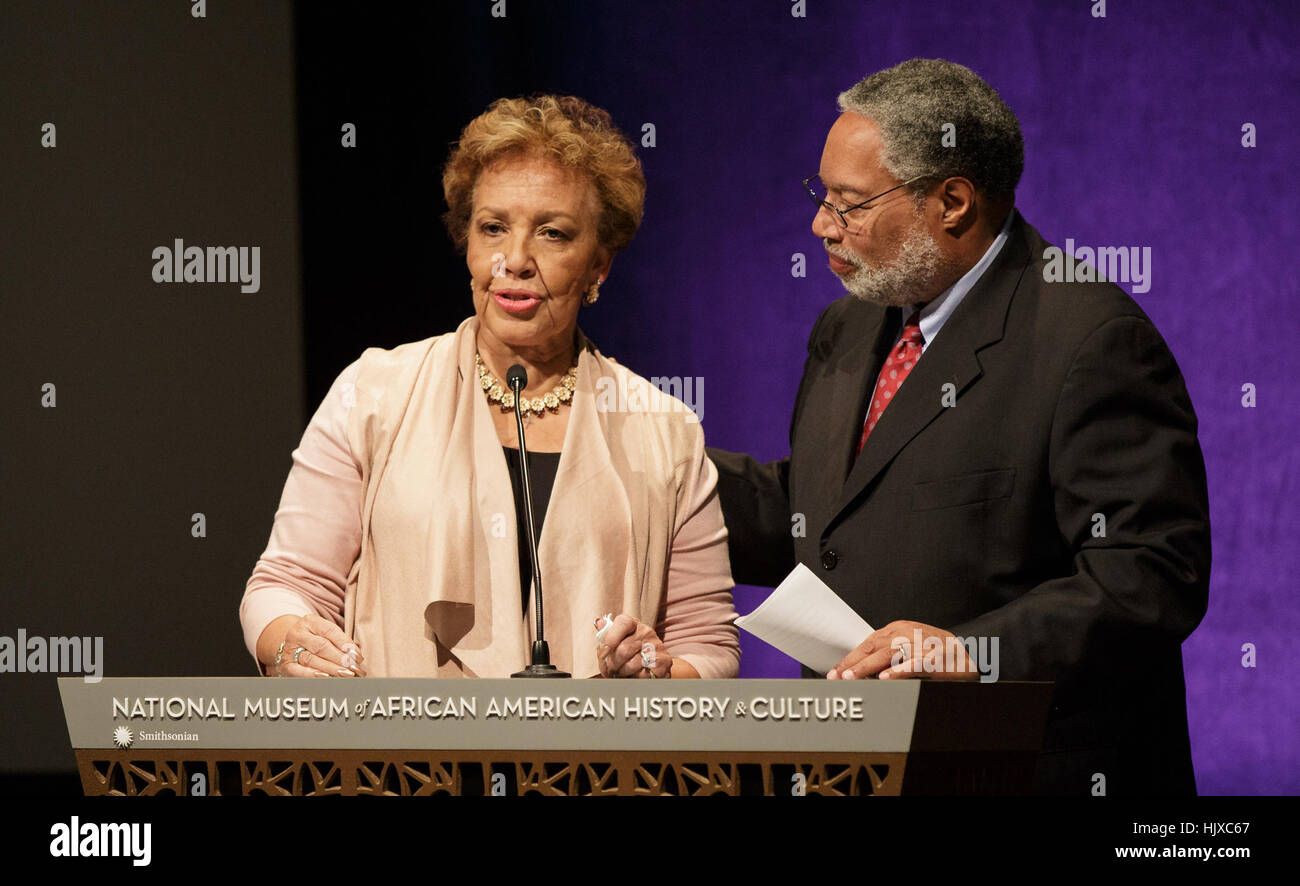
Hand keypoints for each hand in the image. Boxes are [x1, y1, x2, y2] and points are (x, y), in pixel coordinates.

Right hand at [272, 614, 366, 676]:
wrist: (290, 646)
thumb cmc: (315, 639)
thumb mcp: (325, 633)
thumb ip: (341, 641)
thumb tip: (357, 653)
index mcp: (310, 621)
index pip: (330, 631)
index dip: (346, 644)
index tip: (358, 656)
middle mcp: (298, 634)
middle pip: (321, 646)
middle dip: (341, 659)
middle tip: (355, 668)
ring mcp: (290, 650)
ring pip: (312, 659)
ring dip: (332, 668)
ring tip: (347, 674)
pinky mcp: (286, 665)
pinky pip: (299, 671)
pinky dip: (313, 675)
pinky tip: (327, 677)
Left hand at [594, 614, 671, 678]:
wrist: (654, 666)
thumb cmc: (630, 654)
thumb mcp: (617, 643)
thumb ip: (606, 635)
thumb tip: (598, 623)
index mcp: (633, 624)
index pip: (622, 623)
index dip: (610, 637)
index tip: (604, 650)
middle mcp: (646, 632)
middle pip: (622, 650)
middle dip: (612, 664)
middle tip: (610, 669)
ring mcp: (657, 646)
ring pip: (631, 664)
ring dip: (622, 673)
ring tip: (622, 673)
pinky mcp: (664, 661)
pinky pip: (642, 674)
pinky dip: (635, 678)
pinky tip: (635, 676)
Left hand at [826, 620, 977, 680]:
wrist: (971, 652)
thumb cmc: (937, 653)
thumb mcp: (909, 647)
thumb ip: (887, 655)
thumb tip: (861, 671)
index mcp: (898, 629)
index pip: (868, 643)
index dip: (850, 658)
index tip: (835, 672)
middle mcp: (907, 633)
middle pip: (874, 647)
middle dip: (853, 663)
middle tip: (837, 677)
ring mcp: (921, 644)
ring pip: (889, 654)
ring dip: (868, 666)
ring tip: (852, 678)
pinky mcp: (935, 657)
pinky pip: (913, 664)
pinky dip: (898, 670)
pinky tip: (884, 678)